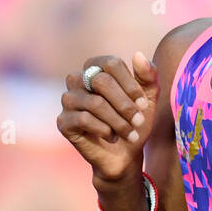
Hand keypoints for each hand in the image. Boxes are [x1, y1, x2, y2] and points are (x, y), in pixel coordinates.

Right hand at [57, 53, 159, 181]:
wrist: (125, 155)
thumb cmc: (135, 123)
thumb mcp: (148, 100)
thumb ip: (148, 77)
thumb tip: (138, 55)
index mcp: (96, 68)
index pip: (111, 64)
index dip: (130, 84)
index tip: (143, 104)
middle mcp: (78, 79)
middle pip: (102, 81)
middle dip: (125, 105)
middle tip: (138, 122)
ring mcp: (68, 100)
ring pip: (95, 103)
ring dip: (118, 121)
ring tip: (129, 133)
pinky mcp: (63, 121)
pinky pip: (83, 119)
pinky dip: (104, 129)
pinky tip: (112, 137)